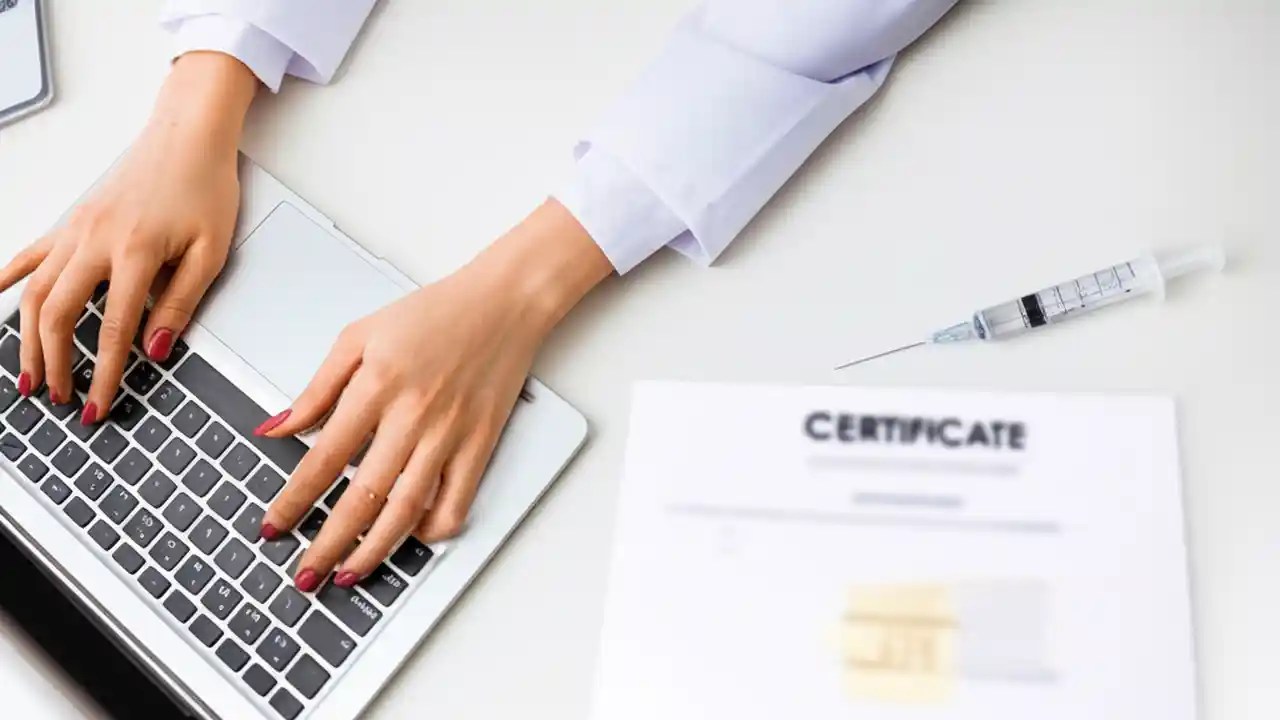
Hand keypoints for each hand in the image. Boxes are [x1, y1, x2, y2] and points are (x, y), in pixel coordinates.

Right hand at [0, 52, 256, 421]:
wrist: (188, 136)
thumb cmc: (205, 188)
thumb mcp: (211, 252)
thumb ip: (181, 302)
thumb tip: (156, 350)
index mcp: (136, 252)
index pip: (114, 329)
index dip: (105, 374)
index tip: (100, 406)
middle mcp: (95, 240)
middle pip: (57, 313)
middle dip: (54, 362)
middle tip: (60, 397)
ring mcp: (77, 229)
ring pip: (36, 289)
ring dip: (28, 335)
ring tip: (30, 373)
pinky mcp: (73, 220)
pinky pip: (32, 253)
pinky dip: (10, 278)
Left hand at [258, 199, 611, 590]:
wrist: (503, 303)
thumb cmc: (433, 315)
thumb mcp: (359, 336)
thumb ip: (317, 388)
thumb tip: (275, 429)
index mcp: (376, 384)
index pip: (324, 458)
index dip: (294, 500)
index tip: (273, 528)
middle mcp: (413, 414)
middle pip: (363, 496)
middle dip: (328, 543)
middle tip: (305, 574)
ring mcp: (450, 433)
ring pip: (408, 508)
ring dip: (375, 549)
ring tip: (349, 574)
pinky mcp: (480, 443)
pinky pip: (457, 501)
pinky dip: (433, 528)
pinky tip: (412, 539)